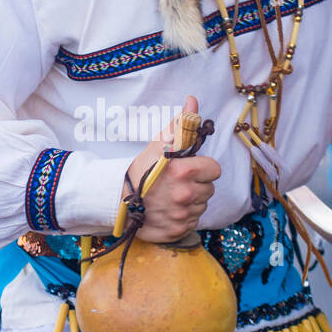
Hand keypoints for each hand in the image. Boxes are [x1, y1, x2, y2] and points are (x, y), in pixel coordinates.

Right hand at [122, 95, 220, 242]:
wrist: (116, 200)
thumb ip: (181, 124)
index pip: (214, 169)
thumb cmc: (140, 170)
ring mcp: (182, 216)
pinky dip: (183, 217)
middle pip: (210, 189)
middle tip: (176, 183)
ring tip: (170, 196)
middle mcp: (186, 195)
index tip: (188, 169)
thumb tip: (193, 100)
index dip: (202, 168)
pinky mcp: (178, 231)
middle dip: (197, 185)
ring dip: (191, 202)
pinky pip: (192, 222)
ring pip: (202, 206)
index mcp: (185, 171)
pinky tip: (169, 210)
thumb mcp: (159, 144)